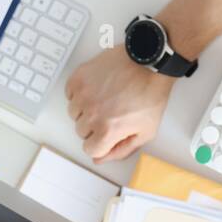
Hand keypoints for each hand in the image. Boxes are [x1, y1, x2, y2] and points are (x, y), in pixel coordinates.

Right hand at [66, 47, 173, 162]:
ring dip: (86, 109)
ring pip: (74, 113)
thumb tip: (101, 159)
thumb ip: (122, 150)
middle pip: (81, 131)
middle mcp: (92, 114)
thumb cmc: (151, 93)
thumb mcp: (147, 131)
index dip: (102, 143)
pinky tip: (97, 88)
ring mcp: (83, 94)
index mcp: (108, 130)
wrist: (149, 62)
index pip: (90, 149)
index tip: (108, 134)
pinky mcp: (79, 78)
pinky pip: (70, 93)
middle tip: (111, 112)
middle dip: (95, 126)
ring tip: (105, 98)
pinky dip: (80, 93)